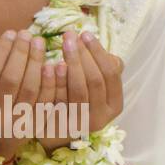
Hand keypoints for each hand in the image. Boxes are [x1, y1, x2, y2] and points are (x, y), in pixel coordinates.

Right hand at [0, 30, 44, 162]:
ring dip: (36, 62)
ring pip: (30, 89)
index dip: (1, 50)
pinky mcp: (34, 127)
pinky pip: (45, 101)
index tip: (10, 33)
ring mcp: (15, 125)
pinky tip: (53, 64)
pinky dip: (51, 82)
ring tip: (39, 42)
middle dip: (20, 53)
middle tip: (27, 34)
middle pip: (10, 79)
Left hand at [35, 29, 123, 153]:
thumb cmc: (79, 99)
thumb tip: (109, 56)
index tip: (86, 34)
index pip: (111, 74)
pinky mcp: (61, 127)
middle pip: (95, 81)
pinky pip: (59, 101)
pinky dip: (56, 81)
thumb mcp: (97, 86)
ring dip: (72, 64)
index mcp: (114, 105)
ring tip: (63, 44)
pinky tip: (49, 64)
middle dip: (83, 55)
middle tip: (70, 36)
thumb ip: (104, 70)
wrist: (55, 130)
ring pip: (78, 91)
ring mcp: (81, 124)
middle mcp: (101, 117)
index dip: (99, 53)